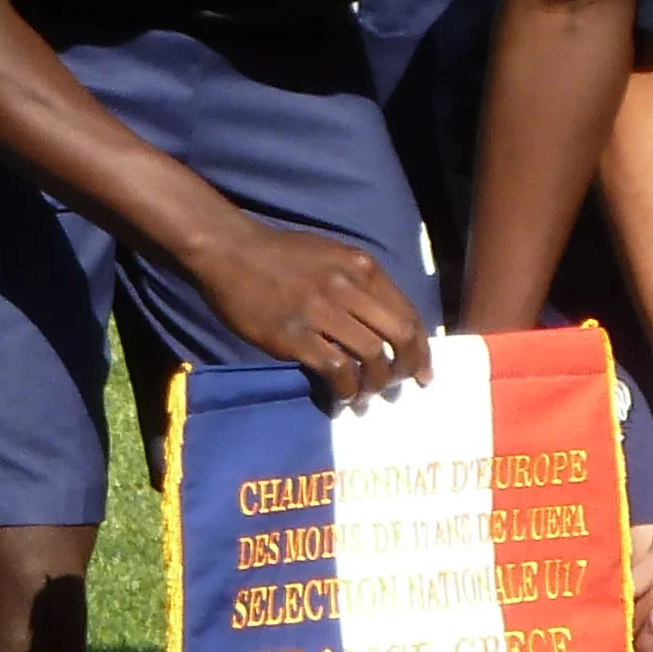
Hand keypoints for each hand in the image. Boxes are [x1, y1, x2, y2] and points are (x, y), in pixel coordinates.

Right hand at [192, 220, 429, 404]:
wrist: (229, 252)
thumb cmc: (280, 255)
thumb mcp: (331, 255)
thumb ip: (360, 284)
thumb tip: (387, 325)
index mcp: (360, 266)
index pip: (407, 313)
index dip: (421, 348)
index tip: (423, 371)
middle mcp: (347, 286)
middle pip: (399, 335)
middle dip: (407, 368)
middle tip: (400, 388)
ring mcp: (321, 310)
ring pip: (371, 356)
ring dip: (376, 384)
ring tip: (367, 397)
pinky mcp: (294, 335)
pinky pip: (336, 370)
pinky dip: (346, 390)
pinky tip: (341, 399)